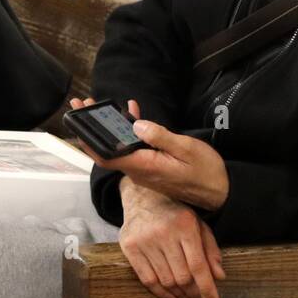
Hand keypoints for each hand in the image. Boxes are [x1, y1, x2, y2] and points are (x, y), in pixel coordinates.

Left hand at [69, 97, 229, 211]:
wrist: (220, 191)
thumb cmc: (206, 171)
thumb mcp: (186, 149)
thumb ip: (160, 137)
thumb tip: (135, 125)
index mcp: (144, 166)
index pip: (106, 154)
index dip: (88, 138)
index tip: (78, 118)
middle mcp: (138, 171)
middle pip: (108, 150)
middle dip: (93, 128)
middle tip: (83, 105)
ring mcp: (143, 170)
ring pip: (119, 148)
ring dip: (110, 128)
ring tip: (101, 106)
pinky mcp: (150, 168)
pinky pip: (133, 149)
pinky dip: (129, 131)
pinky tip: (131, 113)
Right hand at [117, 175, 225, 297]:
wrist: (144, 199)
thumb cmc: (176, 215)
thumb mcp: (199, 226)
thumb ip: (210, 250)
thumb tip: (219, 276)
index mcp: (185, 226)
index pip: (198, 265)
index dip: (207, 288)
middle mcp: (164, 233)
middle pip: (182, 276)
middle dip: (193, 294)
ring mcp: (144, 241)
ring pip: (165, 279)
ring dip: (178, 295)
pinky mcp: (129, 247)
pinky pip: (146, 279)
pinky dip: (160, 293)